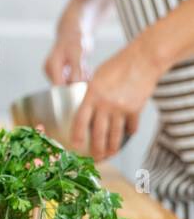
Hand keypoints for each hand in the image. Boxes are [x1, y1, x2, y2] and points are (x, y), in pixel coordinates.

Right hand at [44, 8, 92, 83]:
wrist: (74, 30)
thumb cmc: (74, 39)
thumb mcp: (77, 53)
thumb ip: (76, 69)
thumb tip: (76, 84)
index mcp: (50, 66)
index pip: (58, 86)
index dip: (70, 90)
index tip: (84, 87)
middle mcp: (51, 70)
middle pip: (64, 86)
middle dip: (78, 83)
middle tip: (87, 73)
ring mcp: (57, 71)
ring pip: (71, 83)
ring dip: (81, 80)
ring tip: (86, 67)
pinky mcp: (64, 71)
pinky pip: (74, 79)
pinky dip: (81, 76)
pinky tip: (85, 67)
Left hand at [68, 41, 163, 159]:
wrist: (142, 60)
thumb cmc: (117, 65)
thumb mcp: (97, 77)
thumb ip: (91, 93)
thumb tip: (86, 107)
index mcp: (92, 95)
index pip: (81, 119)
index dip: (78, 134)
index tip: (75, 145)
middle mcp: (105, 104)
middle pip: (99, 132)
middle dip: (96, 148)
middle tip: (94, 158)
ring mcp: (121, 108)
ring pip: (116, 134)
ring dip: (112, 147)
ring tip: (109, 154)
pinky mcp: (136, 109)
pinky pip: (131, 126)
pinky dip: (129, 132)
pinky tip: (127, 136)